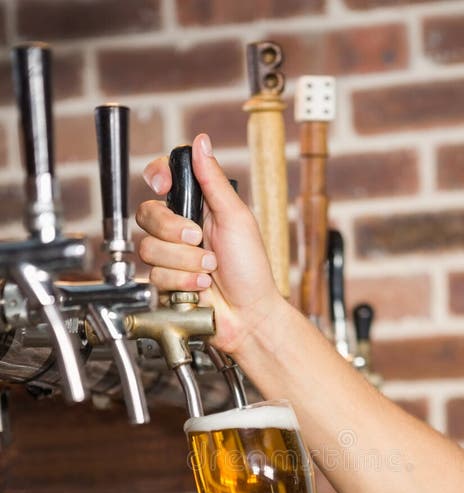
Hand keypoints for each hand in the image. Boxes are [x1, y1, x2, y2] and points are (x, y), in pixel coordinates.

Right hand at [136, 133, 284, 354]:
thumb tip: (201, 142)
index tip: (164, 187)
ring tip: (208, 270)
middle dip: (175, 232)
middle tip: (201, 241)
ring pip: (149, 248)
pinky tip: (201, 287)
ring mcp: (170, 257)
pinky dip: (181, 282)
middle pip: (148, 214)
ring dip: (184, 262)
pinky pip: (155, 275)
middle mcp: (179, 229)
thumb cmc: (251, 269)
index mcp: (197, 207)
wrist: (248, 314)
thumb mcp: (237, 218)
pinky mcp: (164, 282)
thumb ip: (214, 180)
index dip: (157, 178)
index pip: (163, 179)